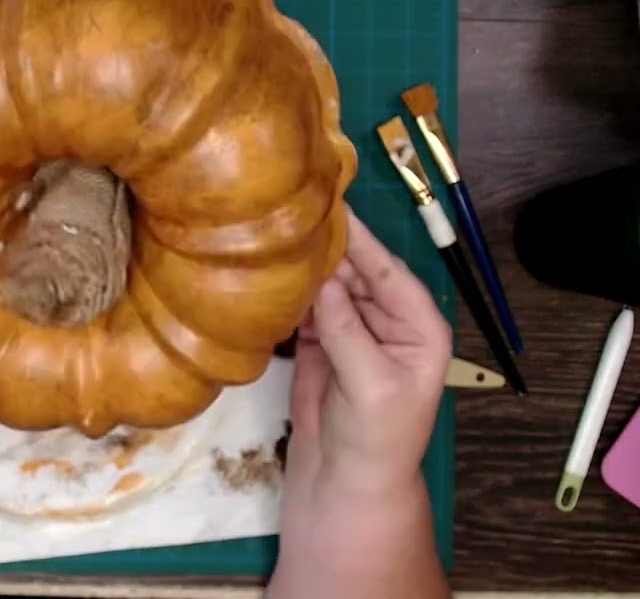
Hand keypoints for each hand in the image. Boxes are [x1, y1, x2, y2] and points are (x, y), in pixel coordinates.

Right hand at [287, 207, 451, 503]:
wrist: (346, 484)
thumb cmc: (377, 438)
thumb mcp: (370, 384)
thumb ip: (346, 330)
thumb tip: (323, 280)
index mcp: (419, 327)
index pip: (390, 273)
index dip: (364, 241)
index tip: (334, 207)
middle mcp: (388, 322)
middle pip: (359, 273)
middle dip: (331, 249)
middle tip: (294, 217)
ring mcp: (352, 332)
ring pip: (331, 287)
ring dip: (309, 268)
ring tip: (278, 238)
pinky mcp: (320, 345)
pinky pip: (308, 309)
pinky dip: (292, 294)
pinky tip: (272, 275)